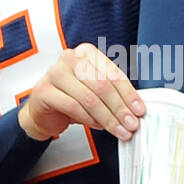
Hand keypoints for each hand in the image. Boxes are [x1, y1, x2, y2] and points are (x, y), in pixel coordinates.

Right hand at [18, 41, 145, 142]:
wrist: (44, 110)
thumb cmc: (72, 98)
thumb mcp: (95, 90)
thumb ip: (114, 93)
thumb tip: (136, 109)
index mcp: (86, 53)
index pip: (113, 74)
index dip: (129, 94)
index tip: (139, 111)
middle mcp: (70, 58)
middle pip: (102, 85)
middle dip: (120, 109)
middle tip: (131, 125)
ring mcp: (54, 73)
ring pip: (89, 98)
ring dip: (107, 118)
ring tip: (118, 130)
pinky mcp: (44, 91)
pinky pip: (72, 107)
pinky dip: (88, 119)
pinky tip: (98, 126)